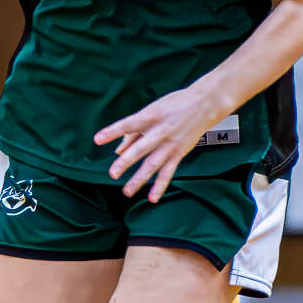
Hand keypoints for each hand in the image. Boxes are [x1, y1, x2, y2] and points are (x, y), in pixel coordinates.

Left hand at [95, 85, 227, 201]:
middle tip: (113, 173)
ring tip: (127, 191)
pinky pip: (168, 171)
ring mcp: (171, 144)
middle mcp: (161, 131)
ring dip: (140, 179)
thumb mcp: (151, 110)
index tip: (97, 139)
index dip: (113, 132)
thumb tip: (117, 151)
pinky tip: (152, 198)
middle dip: (126, 162)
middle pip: (141, 148)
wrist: (205, 104)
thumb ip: (133, 131)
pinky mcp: (179, 153)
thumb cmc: (174, 105)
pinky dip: (160, 185)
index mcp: (151, 116)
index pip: (128, 124)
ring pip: (153, 164)